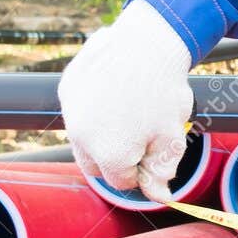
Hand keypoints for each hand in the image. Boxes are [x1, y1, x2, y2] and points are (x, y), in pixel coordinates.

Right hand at [60, 0, 193, 199]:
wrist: (148, 41)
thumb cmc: (163, 92)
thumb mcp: (171, 138)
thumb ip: (161, 171)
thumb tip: (159, 196)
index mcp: (109, 154)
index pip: (122, 182)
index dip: (140, 170)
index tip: (152, 152)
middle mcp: (81, 137)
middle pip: (96, 165)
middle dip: (117, 158)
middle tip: (141, 135)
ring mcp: (70, 111)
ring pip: (83, 140)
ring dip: (102, 136)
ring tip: (128, 112)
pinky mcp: (66, 89)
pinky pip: (76, 112)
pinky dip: (92, 110)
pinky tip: (114, 94)